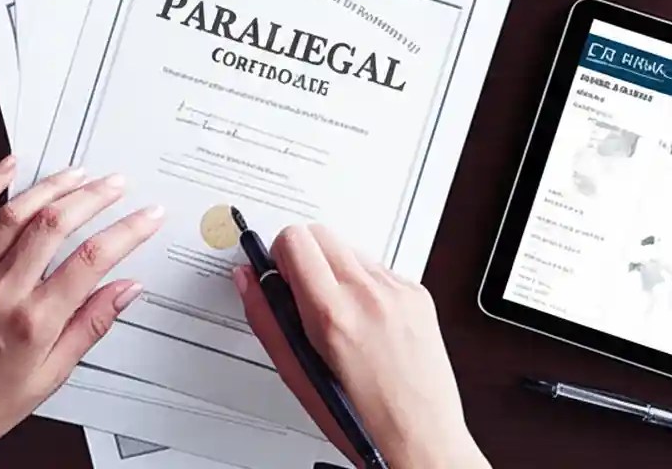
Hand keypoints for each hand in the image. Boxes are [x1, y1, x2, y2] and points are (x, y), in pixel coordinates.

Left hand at [0, 156, 162, 468]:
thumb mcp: (49, 378)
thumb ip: (89, 327)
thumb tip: (124, 292)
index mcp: (32, 323)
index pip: (92, 260)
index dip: (127, 231)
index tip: (146, 217)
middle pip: (55, 224)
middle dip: (94, 196)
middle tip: (117, 185)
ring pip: (14, 213)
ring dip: (51, 185)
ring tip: (77, 173)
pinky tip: (7, 168)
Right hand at [234, 225, 488, 468]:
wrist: (422, 439)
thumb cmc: (363, 420)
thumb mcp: (298, 374)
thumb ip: (266, 318)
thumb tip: (249, 280)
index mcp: (333, 313)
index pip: (294, 239)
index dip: (278, 256)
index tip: (278, 276)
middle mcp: (369, 294)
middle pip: (321, 232)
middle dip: (303, 256)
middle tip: (302, 295)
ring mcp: (399, 292)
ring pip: (350, 247)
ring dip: (335, 270)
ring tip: (337, 315)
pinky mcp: (419, 295)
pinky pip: (380, 268)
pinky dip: (365, 284)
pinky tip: (365, 321)